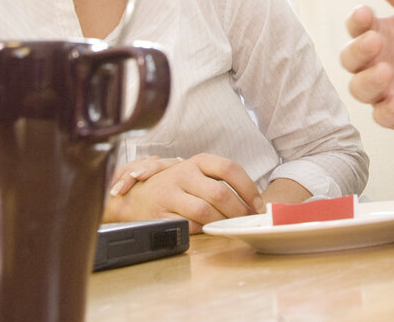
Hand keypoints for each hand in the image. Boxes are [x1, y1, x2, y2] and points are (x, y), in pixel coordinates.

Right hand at [103, 153, 263, 233]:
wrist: (135, 197)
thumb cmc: (176, 185)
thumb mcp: (196, 173)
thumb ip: (219, 180)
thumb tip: (254, 200)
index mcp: (197, 161)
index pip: (229, 169)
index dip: (248, 187)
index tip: (258, 204)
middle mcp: (183, 174)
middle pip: (219, 194)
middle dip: (238, 211)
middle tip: (247, 221)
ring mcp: (170, 195)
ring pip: (205, 212)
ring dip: (223, 223)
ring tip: (231, 227)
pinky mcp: (160, 215)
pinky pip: (189, 226)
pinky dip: (204, 230)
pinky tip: (210, 230)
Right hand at [340, 0, 393, 131]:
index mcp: (376, 35)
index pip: (356, 27)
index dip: (356, 21)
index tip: (366, 14)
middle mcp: (373, 63)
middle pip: (351, 59)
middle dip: (359, 50)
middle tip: (375, 41)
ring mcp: (383, 90)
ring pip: (360, 89)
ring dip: (369, 80)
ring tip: (386, 71)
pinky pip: (383, 116)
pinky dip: (387, 110)